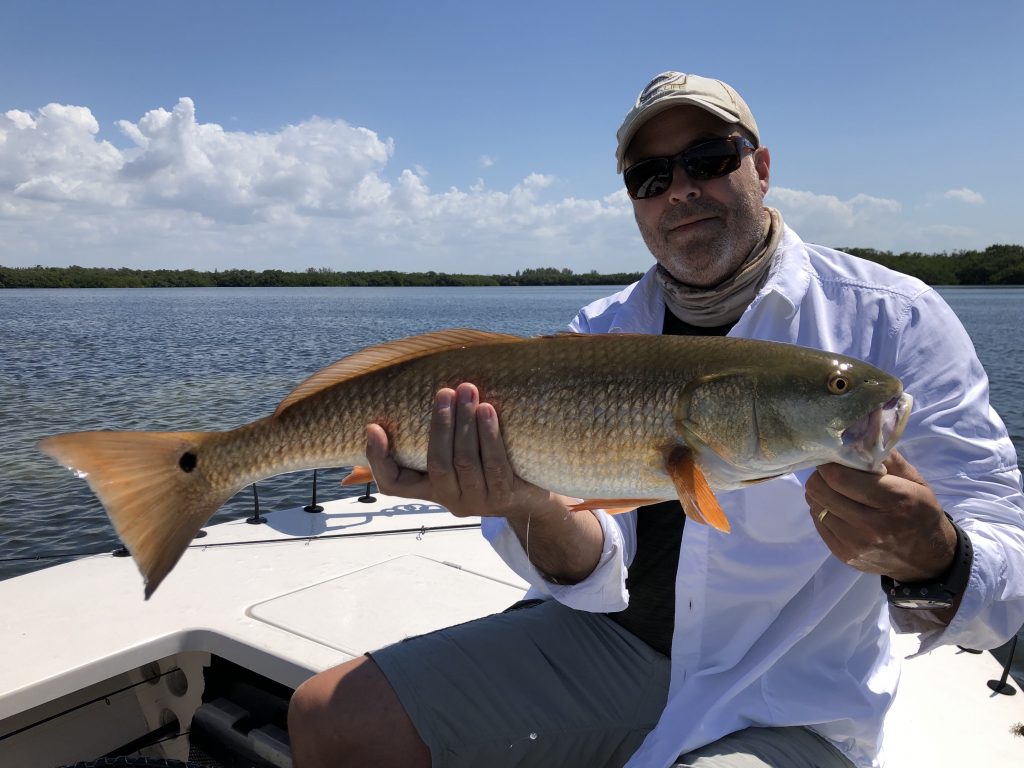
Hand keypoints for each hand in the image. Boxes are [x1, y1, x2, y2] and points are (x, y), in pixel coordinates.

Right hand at [365, 382, 556, 520]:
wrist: (532, 497)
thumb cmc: (488, 466)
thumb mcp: (457, 456)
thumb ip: (433, 438)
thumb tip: (399, 407)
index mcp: (430, 489)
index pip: (392, 483)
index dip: (378, 459)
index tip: (373, 427)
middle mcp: (451, 500)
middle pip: (437, 463)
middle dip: (440, 424)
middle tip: (444, 392)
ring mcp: (479, 501)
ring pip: (465, 461)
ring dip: (465, 423)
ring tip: (467, 391)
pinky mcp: (506, 497)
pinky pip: (495, 465)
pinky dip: (490, 436)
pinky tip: (488, 411)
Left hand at [805, 450, 956, 582]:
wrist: (928, 560)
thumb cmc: (921, 513)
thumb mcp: (915, 481)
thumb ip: (887, 457)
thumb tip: (860, 434)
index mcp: (894, 500)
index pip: (839, 477)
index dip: (829, 462)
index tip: (831, 456)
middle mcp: (872, 524)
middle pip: (821, 490)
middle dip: (821, 475)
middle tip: (830, 471)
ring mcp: (855, 543)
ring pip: (816, 505)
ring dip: (820, 493)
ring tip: (834, 489)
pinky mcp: (845, 555)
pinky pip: (818, 523)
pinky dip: (822, 510)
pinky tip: (836, 506)